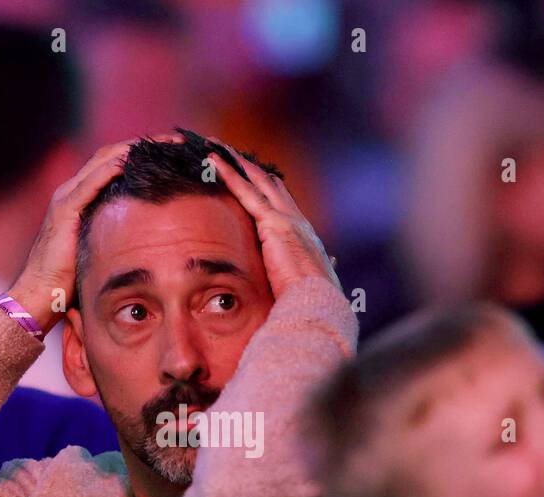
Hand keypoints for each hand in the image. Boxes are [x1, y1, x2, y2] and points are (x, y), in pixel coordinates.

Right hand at [6, 134, 181, 332]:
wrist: (40, 295)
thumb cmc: (71, 281)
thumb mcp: (102, 250)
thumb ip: (119, 236)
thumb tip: (153, 239)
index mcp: (82, 198)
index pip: (114, 163)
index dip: (142, 153)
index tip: (172, 151)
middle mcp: (72, 191)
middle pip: (112, 154)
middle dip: (145, 144)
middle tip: (176, 140)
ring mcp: (67, 197)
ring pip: (104, 160)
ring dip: (135, 150)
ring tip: (164, 144)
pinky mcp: (65, 210)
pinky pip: (91, 182)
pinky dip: (111, 169)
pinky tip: (133, 161)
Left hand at [207, 142, 341, 298]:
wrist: (318, 304)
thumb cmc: (312, 301)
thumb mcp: (310, 281)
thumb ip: (314, 267)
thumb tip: (332, 261)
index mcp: (303, 234)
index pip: (280, 200)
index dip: (263, 184)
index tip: (247, 172)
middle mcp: (297, 220)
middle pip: (268, 182)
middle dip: (247, 165)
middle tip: (225, 150)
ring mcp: (286, 218)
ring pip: (256, 179)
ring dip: (234, 160)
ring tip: (212, 145)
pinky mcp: (274, 223)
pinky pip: (246, 192)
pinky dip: (228, 174)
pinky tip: (212, 160)